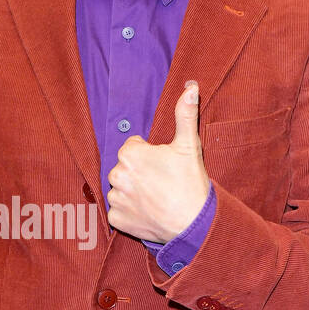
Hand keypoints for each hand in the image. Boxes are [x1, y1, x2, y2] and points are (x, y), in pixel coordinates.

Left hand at [107, 81, 209, 241]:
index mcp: (129, 154)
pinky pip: (118, 211)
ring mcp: (116, 198)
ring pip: (120, 189)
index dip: (149, 156)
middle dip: (138, 173)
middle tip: (161, 183)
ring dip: (133, 192)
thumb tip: (190, 86)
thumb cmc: (190, 183)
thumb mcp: (189, 145)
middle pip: (124, 168)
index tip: (163, 166)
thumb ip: (185, 113)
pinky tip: (148, 212)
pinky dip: (130, 212)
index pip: (132, 148)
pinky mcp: (117, 219)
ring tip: (155, 198)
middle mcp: (116, 174)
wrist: (193, 223)